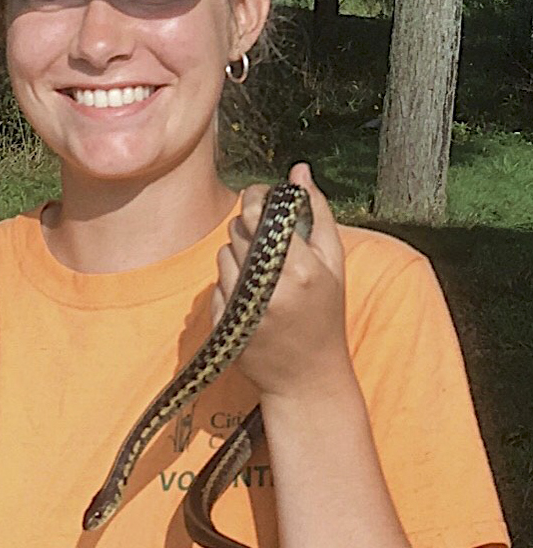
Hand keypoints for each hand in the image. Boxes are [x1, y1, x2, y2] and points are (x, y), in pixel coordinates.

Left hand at [211, 163, 352, 400]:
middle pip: (238, 232)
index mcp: (300, 268)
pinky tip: (251, 299)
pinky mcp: (225, 324)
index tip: (259, 198)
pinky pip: (216, 285)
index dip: (255, 198)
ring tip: (262, 275)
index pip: (260, 214)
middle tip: (266, 241)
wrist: (306, 377)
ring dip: (237, 257)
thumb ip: (317, 214)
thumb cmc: (324, 316)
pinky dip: (230, 285)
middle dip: (248, 228)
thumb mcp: (332, 264)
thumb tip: (298, 170)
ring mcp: (244, 308)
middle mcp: (269, 287)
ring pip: (222, 256)